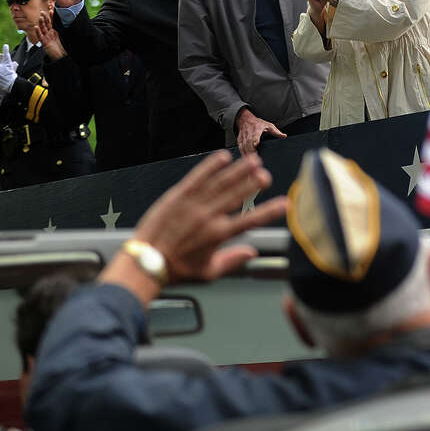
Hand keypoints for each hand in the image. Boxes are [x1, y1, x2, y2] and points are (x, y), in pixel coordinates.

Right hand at [37, 11, 66, 59]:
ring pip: (42, 28)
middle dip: (45, 18)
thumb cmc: (63, 47)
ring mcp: (46, 37)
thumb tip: (72, 21)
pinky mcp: (44, 42)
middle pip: (46, 24)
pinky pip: (40, 36)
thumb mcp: (65, 37)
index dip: (52, 16)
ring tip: (40, 17)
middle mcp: (50, 33)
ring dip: (41, 23)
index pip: (53, 22)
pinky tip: (36, 27)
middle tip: (42, 11)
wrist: (61, 56)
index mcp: (55, 31)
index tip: (51, 9)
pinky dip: (38, 31)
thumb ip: (66, 29)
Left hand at [122, 151, 287, 285]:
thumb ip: (232, 261)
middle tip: (265, 175)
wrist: (145, 261)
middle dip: (253, 184)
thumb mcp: (208, 272)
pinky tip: (223, 158)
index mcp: (218, 236)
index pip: (250, 221)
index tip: (284, 204)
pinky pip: (198, 177)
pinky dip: (210, 166)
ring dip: (238, 171)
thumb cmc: (175, 269)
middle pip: (236, 196)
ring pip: (221, 183)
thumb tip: (251, 253)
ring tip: (253, 161)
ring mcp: (193, 204)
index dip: (269, 212)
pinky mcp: (178, 196)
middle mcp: (208, 217)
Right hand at [235, 108, 285, 154]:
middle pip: (248, 142)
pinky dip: (243, 153)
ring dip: (247, 152)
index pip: (255, 134)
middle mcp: (249, 132)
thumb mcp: (269, 125)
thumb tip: (284, 136)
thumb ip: (276, 132)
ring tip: (252, 160)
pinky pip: (240, 147)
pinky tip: (246, 158)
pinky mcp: (239, 140)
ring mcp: (243, 136)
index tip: (256, 144)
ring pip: (243, 145)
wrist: (245, 119)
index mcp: (257, 128)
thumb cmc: (259, 124)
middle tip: (256, 157)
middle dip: (251, 149)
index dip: (255, 139)